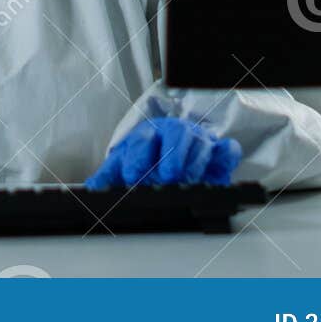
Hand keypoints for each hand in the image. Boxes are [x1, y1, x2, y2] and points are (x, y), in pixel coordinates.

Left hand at [85, 117, 241, 188]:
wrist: (169, 153)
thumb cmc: (145, 159)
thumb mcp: (123, 166)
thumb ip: (108, 177)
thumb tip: (92, 189)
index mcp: (147, 133)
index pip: (143, 138)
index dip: (138, 157)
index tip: (133, 177)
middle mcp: (174, 132)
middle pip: (177, 134)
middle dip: (171, 156)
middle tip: (166, 177)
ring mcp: (198, 139)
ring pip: (201, 143)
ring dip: (193, 164)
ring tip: (185, 182)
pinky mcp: (219, 152)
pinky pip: (228, 149)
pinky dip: (225, 157)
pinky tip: (215, 173)